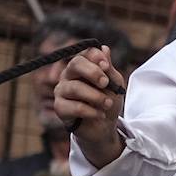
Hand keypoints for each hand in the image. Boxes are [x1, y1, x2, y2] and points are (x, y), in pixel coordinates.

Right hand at [52, 46, 125, 166]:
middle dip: (93, 72)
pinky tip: (100, 114)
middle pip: (75, 64)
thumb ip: (109, 69)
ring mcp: (62, 91)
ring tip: (107, 104)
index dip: (95, 57)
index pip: (84, 53)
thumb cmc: (107, 102)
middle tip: (106, 83)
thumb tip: (105, 48)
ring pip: (75, 88)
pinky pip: (73, 107)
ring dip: (95, 96)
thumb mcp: (114, 85)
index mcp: (82, 66)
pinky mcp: (60, 108)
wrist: (104, 127)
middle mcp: (69, 75)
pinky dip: (90, 111)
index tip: (106, 66)